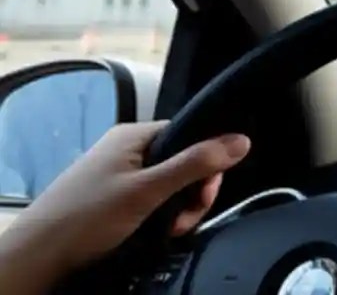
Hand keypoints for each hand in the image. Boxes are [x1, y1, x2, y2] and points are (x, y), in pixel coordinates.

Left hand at [0, 122, 249, 294]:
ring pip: (170, 186)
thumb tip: (241, 140)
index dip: (206, 164)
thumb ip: (194, 164)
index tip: (204, 193)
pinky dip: (159, 218)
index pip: (190, 135)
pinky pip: (152, 201)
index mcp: (134, 136)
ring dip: (177, 210)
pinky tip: (154, 232)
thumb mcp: (148, 190)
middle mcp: (127, 151)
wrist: (38, 256)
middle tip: (181, 220)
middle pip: (183, 163)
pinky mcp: (114, 199)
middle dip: (191, 194)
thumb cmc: (86, 218)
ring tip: (166, 230)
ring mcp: (119, 176)